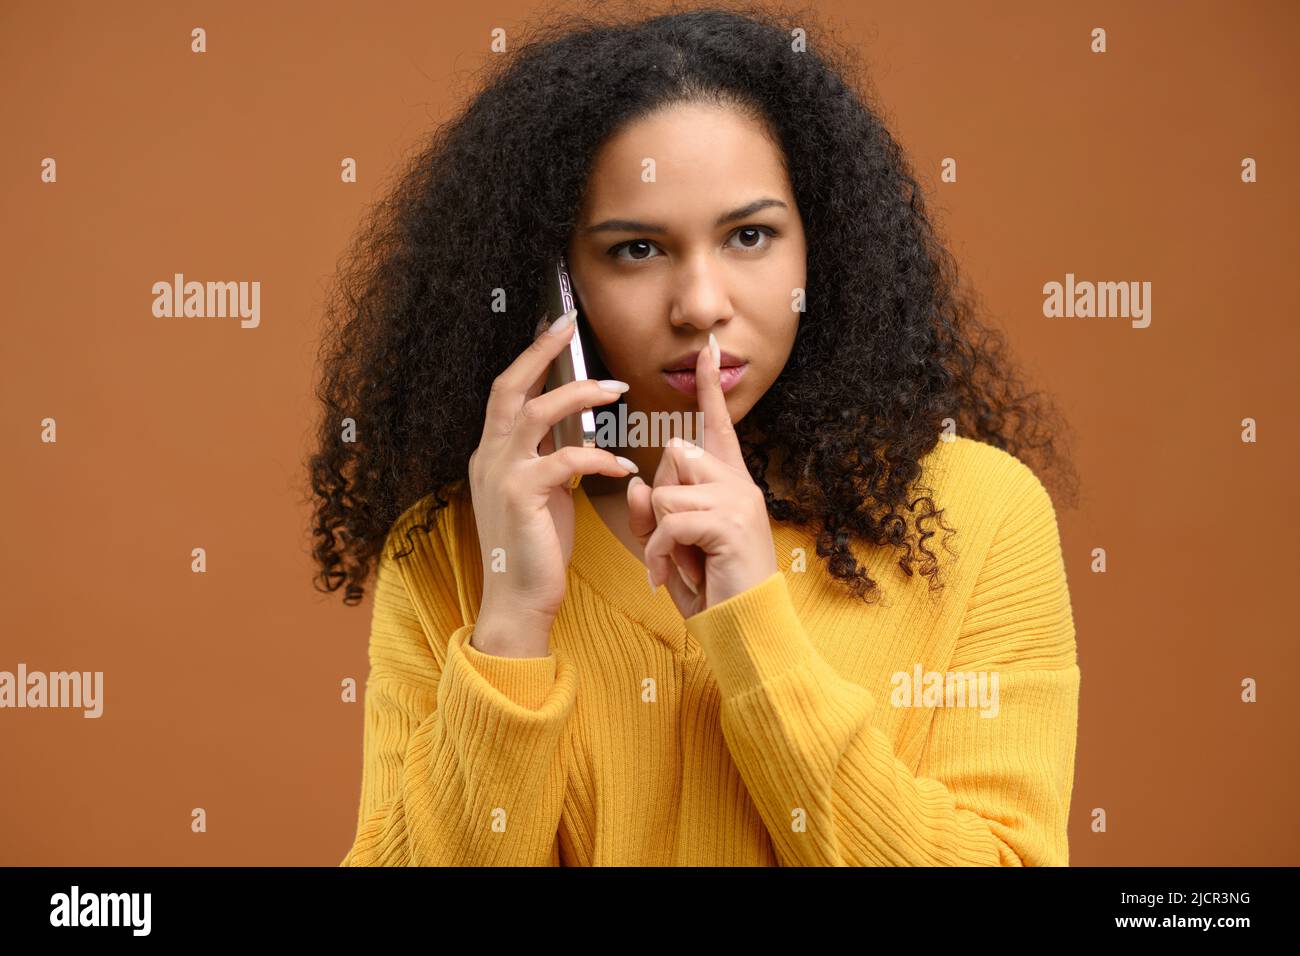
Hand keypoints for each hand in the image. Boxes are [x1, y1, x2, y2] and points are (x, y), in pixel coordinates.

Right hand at [468, 308, 637, 649]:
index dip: (531, 356)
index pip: (507, 391)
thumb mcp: (544, 494)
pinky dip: (598, 457)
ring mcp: (501, 475)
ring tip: (616, 390)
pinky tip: (623, 467)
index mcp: (492, 454)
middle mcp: (489, 457)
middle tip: (570, 326)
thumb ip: (551, 459)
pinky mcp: (521, 497)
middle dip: (539, 352)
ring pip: (537, 414)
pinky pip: (564, 461)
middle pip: (508, 387)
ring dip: (579, 396)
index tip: (557, 328)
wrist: (519, 600)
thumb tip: (576, 431)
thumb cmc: (537, 549)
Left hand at [627, 332, 778, 617]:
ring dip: (660, 532)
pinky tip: (670, 575)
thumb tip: (635, 484)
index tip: (706, 350)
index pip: (716, 426)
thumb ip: (649, 515)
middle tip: (678, 545)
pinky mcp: (729, 522)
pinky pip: (669, 519)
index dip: (708, 388)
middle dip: (661, 501)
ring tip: (681, 562)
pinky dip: (660, 552)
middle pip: (675, 456)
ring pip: (666, 488)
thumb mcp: (671, 547)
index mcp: (729, 483)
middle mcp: (739, 483)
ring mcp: (737, 500)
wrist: (742, 629)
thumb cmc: (710, 589)